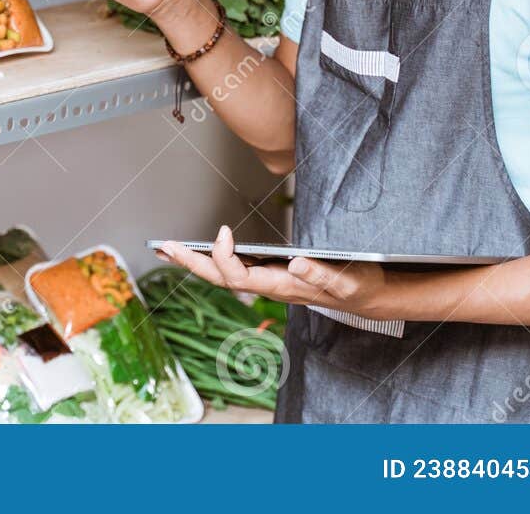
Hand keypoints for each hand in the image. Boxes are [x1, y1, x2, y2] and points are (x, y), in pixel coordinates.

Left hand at [156, 226, 391, 317]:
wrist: (366, 297)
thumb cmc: (357, 286)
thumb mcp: (348, 280)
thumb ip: (323, 275)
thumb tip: (297, 265)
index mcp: (282, 288)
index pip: (240, 277)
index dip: (226, 257)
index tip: (223, 232)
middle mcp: (269, 286)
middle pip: (220, 278)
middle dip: (190, 263)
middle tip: (163, 245)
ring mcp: (268, 281)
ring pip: (223, 275)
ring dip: (195, 262)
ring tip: (170, 248)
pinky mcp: (271, 273)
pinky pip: (234, 269)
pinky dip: (213, 259)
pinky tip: (200, 251)